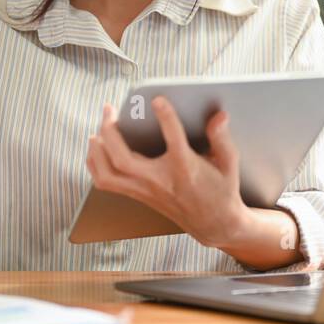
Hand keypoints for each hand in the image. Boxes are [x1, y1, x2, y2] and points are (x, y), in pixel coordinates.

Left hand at [86, 96, 249, 247]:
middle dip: (110, 131)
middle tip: (110, 109)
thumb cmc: (221, 190)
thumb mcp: (228, 163)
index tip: (157, 99)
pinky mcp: (138, 195)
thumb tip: (219, 116)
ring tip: (98, 128)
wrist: (213, 224)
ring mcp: (145, 190)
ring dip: (97, 149)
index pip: (173, 140)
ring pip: (108, 174)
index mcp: (185, 169)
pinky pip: (106, 182)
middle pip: (123, 159)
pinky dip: (95, 164)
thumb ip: (221, 138)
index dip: (165, 118)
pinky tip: (96, 148)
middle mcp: (160, 181)